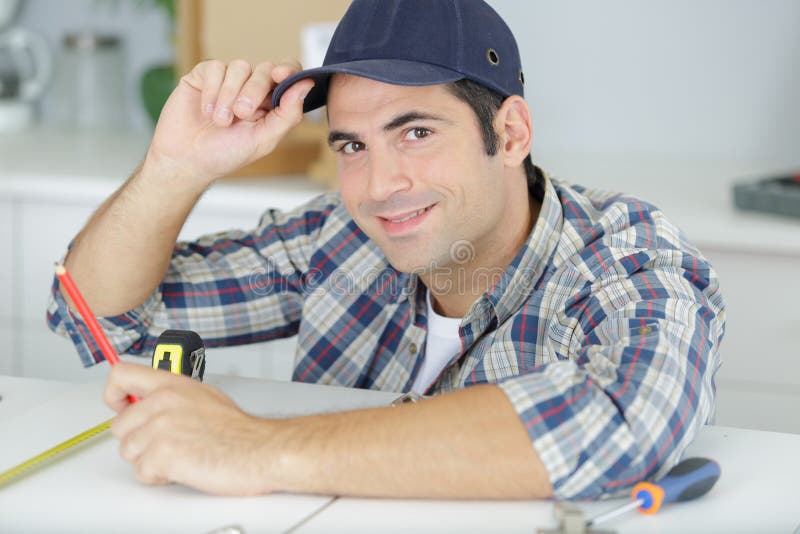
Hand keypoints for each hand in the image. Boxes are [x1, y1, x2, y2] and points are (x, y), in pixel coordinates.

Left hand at [105, 362, 280, 494]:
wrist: (260, 449)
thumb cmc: (238, 430)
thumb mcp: (203, 396)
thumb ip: (172, 396)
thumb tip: (149, 402)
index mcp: (171, 385)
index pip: (120, 375)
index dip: (114, 394)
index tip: (121, 405)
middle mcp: (162, 402)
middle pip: (119, 425)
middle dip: (138, 440)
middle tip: (164, 443)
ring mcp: (161, 428)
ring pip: (129, 452)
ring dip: (149, 460)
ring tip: (179, 456)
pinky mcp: (163, 455)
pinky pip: (142, 472)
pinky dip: (159, 476)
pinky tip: (182, 468)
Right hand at [144, 59, 313, 185]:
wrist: (186, 161)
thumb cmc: (225, 154)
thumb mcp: (263, 140)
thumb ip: (288, 114)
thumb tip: (306, 85)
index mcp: (270, 103)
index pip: (288, 76)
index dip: (288, 70)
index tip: (281, 76)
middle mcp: (251, 88)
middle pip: (265, 70)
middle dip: (254, 91)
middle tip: (241, 114)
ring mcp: (227, 81)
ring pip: (240, 67)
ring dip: (229, 95)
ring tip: (219, 121)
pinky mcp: (203, 76)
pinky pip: (215, 67)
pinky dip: (212, 90)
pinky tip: (205, 111)